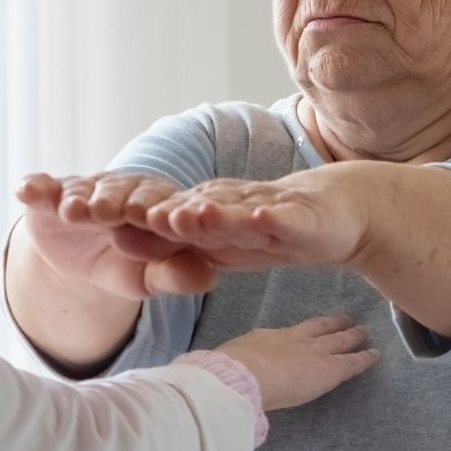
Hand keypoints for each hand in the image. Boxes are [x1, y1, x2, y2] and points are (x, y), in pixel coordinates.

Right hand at [16, 172, 217, 300]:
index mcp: (154, 203)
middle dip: (113, 200)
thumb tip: (208, 277)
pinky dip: (34, 187)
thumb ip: (175, 275)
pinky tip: (26, 191)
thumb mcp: (147, 276)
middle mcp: (119, 188)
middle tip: (106, 213)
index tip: (153, 221)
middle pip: (119, 190)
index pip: (159, 202)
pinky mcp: (48, 194)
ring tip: (70, 211)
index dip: (154, 210)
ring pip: (81, 188)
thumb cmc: (123, 263)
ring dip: (76, 197)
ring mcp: (83, 189)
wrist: (77, 258)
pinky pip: (41, 186)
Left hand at [134, 165, 377, 272]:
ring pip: (237, 210)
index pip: (174, 217)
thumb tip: (135, 246)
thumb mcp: (231, 245)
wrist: (343, 209)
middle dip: (168, 213)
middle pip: (198, 208)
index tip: (106, 224)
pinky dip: (274, 216)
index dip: (143, 221)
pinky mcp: (304, 216)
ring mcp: (271, 207)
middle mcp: (238, 204)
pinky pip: (287, 217)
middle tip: (135, 215)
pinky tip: (260, 217)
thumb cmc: (280, 228)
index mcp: (217, 212)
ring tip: (185, 215)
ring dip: (213, 213)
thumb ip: (190, 245)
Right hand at [214, 314, 377, 409]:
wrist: (243, 375)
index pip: (288, 334)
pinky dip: (364, 357)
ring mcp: (314, 352)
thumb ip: (231, 367)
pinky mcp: (330, 368)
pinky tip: (374, 354)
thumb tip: (221, 375)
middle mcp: (293, 339)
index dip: (302, 332)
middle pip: (318, 329)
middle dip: (332, 324)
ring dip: (351, 336)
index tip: (308, 330)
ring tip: (363, 332)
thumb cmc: (228, 372)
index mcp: (265, 339)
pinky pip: (352, 362)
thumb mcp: (227, 363)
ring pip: (338, 341)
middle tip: (344, 319)